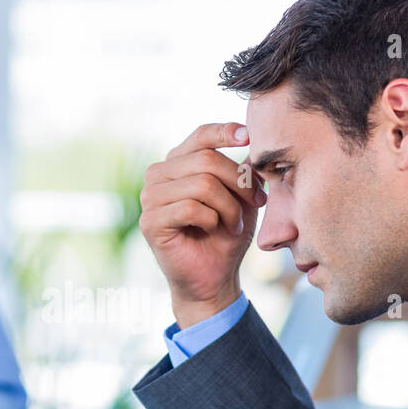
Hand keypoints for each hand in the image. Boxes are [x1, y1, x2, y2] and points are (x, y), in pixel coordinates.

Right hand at [139, 123, 263, 327]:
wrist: (215, 277)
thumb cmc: (226, 235)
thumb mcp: (242, 197)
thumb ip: (241, 169)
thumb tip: (250, 139)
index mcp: (178, 163)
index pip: (200, 136)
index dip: (225, 131)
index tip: (249, 137)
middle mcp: (158, 175)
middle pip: (206, 160)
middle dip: (239, 182)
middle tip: (257, 202)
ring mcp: (149, 198)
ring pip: (201, 184)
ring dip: (229, 206)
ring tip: (234, 223)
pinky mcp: (149, 222)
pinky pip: (190, 208)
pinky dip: (212, 220)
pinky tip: (213, 230)